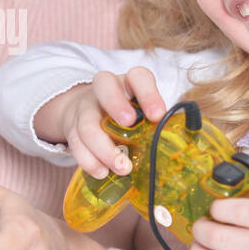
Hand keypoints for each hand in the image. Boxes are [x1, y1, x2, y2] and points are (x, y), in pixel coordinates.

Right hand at [41, 67, 166, 179]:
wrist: (88, 110)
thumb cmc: (126, 112)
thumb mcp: (142, 110)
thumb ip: (155, 123)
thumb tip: (176, 145)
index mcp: (128, 82)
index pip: (138, 76)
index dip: (148, 94)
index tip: (157, 115)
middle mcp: (104, 89)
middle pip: (104, 87)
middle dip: (116, 105)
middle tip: (129, 124)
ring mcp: (85, 108)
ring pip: (88, 124)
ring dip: (105, 149)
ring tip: (123, 168)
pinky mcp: (72, 129)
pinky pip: (76, 145)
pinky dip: (89, 161)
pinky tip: (102, 172)